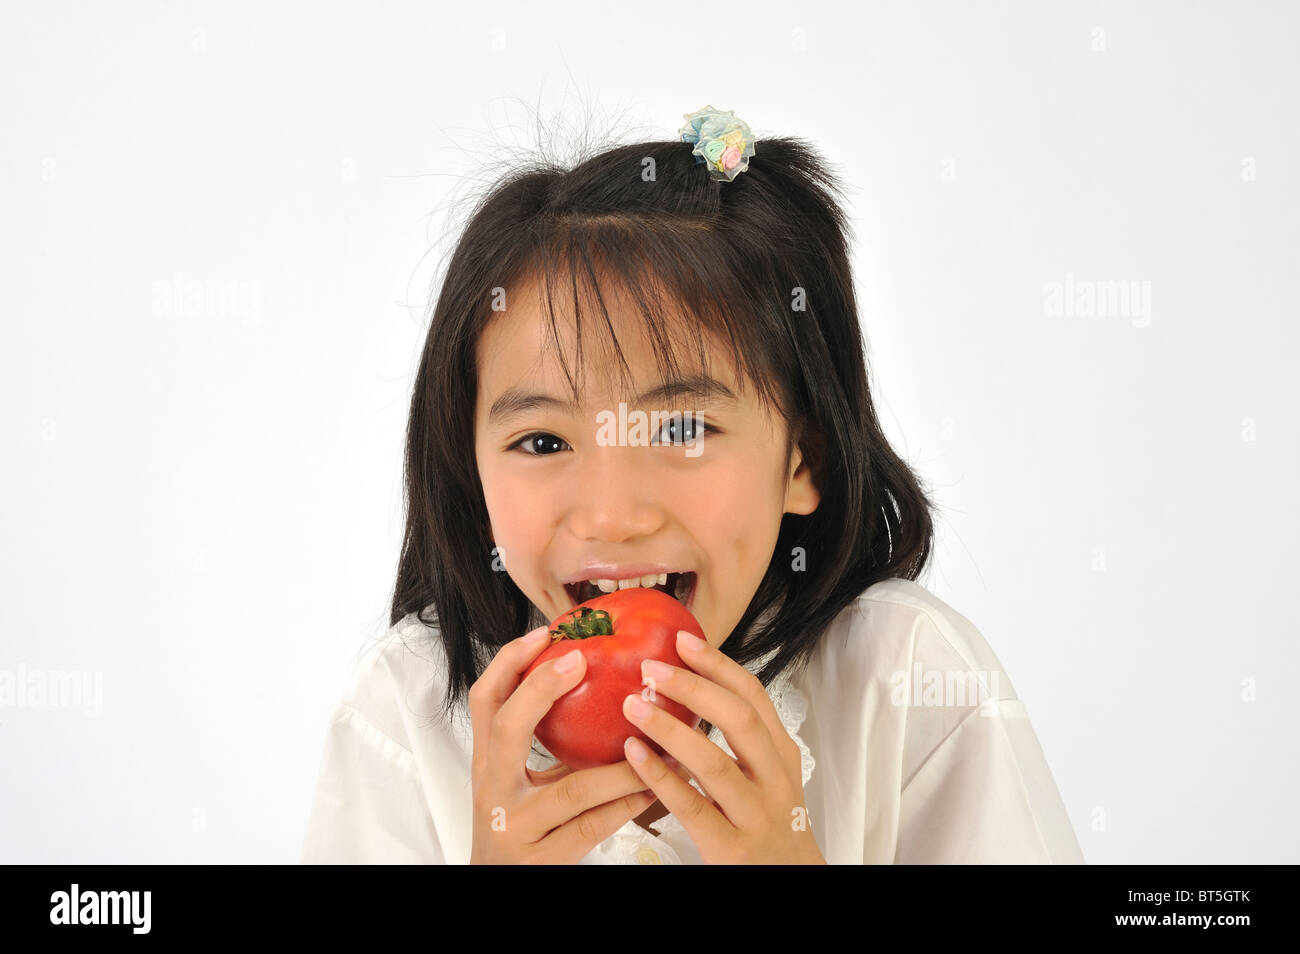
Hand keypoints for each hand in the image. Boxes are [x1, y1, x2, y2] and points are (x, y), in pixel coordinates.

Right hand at [467, 625, 656, 863]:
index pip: (485, 701)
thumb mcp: (521, 780)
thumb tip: (599, 678)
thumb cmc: (520, 827)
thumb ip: (549, 741)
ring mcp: (516, 827)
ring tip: (657, 744)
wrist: (496, 887)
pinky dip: (626, 806)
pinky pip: (591, 828)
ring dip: (621, 767)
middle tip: (581, 663)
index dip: (509, 664)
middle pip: (507, 730)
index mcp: (488, 762)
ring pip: (571, 790)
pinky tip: (653, 791)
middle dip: (541, 691)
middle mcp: (493, 790)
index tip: (544, 634)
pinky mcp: (541, 860)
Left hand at [621, 629, 826, 864]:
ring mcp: (756, 814)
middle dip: (692, 687)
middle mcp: (775, 779)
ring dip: (669, 728)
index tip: (683, 640)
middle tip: (649, 669)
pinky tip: (634, 755)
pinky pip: (693, 806)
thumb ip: (740, 740)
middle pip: (738, 719)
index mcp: (781, 753)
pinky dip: (661, 777)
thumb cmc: (769, 826)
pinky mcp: (733, 847)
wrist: (792, 882)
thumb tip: (690, 689)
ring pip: (714, 762)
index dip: (718, 665)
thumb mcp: (768, 776)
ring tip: (632, 705)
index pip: (753, 696)